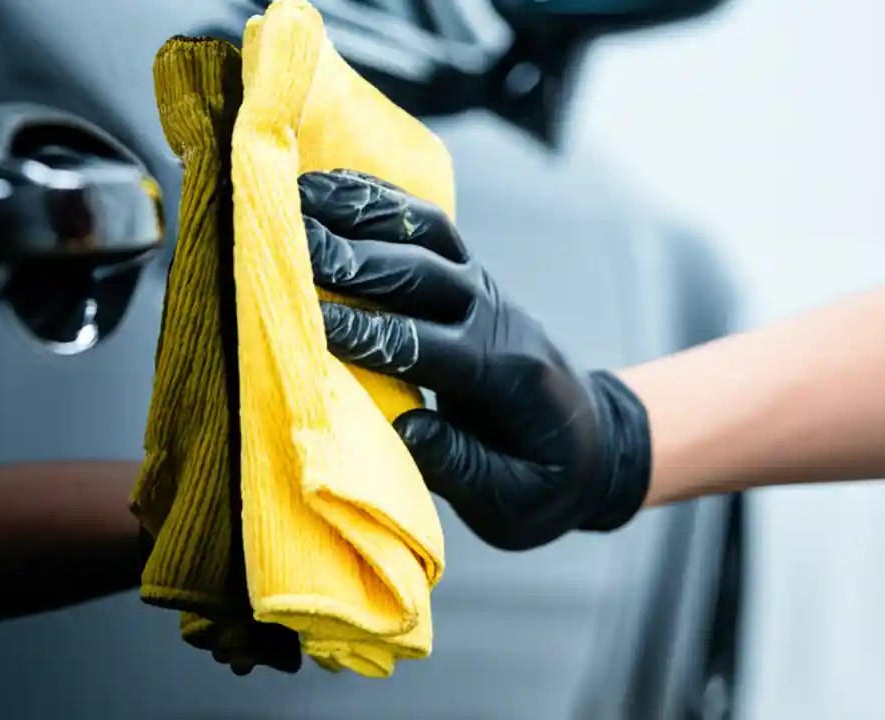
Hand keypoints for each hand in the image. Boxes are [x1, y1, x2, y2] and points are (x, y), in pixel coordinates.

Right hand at [298, 170, 652, 549]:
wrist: (594, 442)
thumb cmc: (546, 483)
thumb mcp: (515, 499)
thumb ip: (462, 466)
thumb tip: (403, 431)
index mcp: (507, 375)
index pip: (430, 346)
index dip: (369, 335)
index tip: (310, 325)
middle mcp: (496, 317)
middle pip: (423, 274)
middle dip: (354, 258)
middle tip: (291, 243)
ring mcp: (483, 288)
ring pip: (426, 234)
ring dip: (362, 213)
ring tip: (298, 196)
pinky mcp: (468, 277)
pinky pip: (427, 227)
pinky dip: (379, 202)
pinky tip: (329, 187)